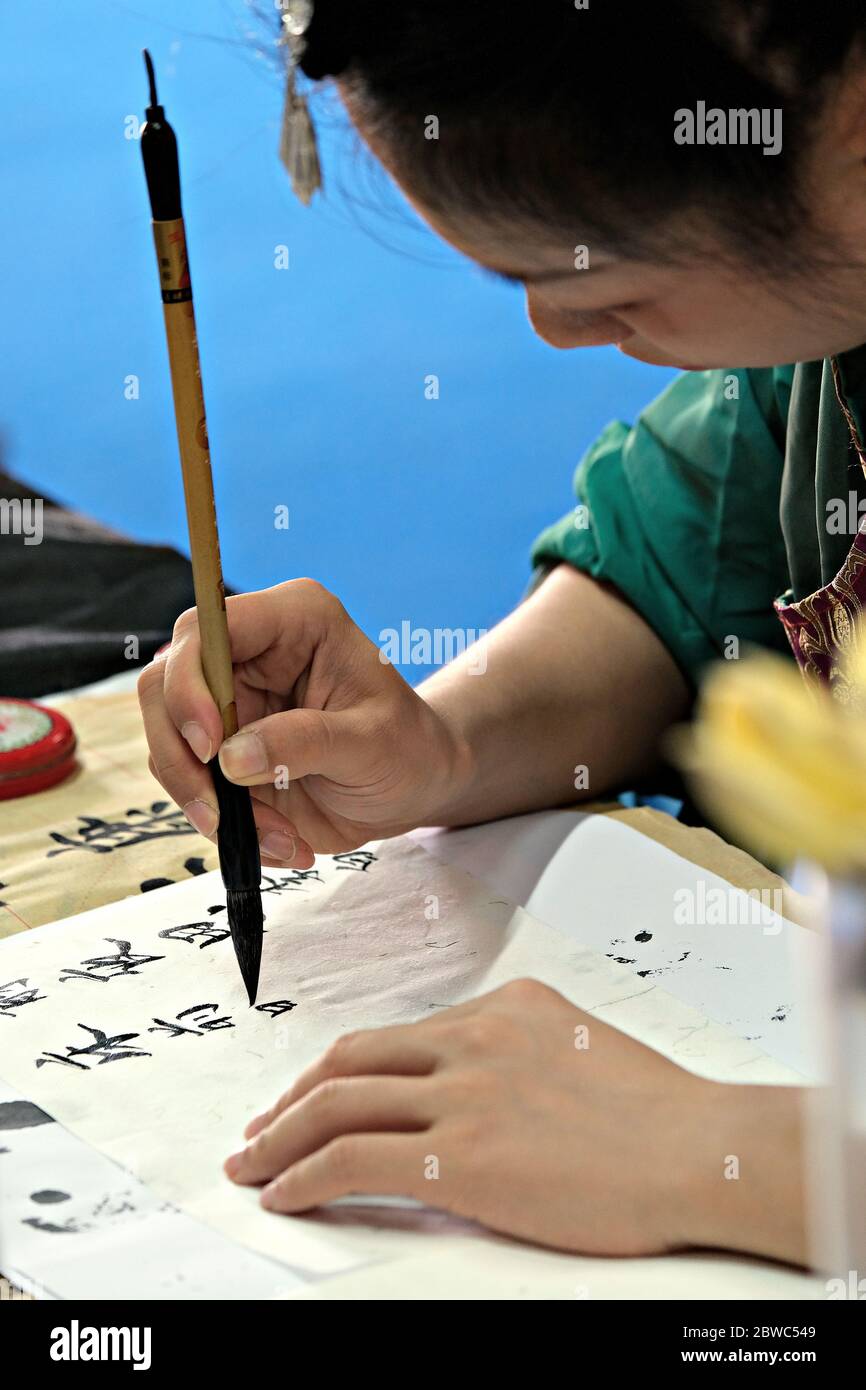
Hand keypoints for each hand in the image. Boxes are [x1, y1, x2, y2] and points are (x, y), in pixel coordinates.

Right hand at [138, 580, 471, 864]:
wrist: (413, 787)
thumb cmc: (407, 748)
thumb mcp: (371, 744)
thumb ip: (305, 743)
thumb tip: (231, 758)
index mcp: (292, 619)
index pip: (206, 630)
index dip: (190, 685)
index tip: (210, 747)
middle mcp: (249, 651)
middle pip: (164, 683)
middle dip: (181, 753)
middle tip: (218, 809)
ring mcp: (229, 700)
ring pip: (167, 738)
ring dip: (205, 799)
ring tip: (277, 837)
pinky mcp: (222, 748)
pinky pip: (190, 780)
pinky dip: (224, 821)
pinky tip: (281, 840)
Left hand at [224, 979, 803, 1259]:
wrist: (705, 1150)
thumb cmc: (662, 1118)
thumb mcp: (584, 1050)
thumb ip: (521, 1057)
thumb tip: (475, 1093)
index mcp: (507, 1006)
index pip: (399, 1034)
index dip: (342, 1068)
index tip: (316, 1092)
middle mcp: (476, 1036)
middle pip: (352, 1058)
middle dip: (294, 1096)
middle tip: (264, 1127)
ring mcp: (466, 1091)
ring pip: (337, 1103)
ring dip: (280, 1137)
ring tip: (253, 1164)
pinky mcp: (462, 1153)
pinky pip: (352, 1159)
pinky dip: (302, 1176)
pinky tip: (285, 1194)